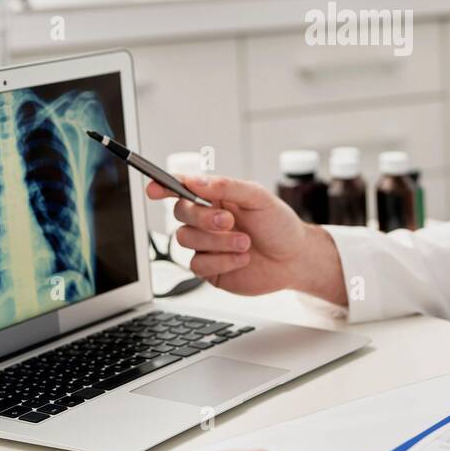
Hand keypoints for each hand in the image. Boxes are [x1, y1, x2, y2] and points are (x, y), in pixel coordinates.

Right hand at [145, 175, 345, 304]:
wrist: (295, 259)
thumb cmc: (279, 225)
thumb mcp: (258, 198)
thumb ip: (226, 187)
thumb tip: (195, 181)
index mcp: (215, 197)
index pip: (181, 188)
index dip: (163, 187)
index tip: (154, 189)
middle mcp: (206, 220)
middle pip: (180, 214)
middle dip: (202, 218)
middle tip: (229, 221)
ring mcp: (206, 245)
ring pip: (186, 240)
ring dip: (217, 242)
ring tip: (245, 243)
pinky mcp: (209, 269)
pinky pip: (197, 265)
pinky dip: (222, 261)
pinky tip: (242, 259)